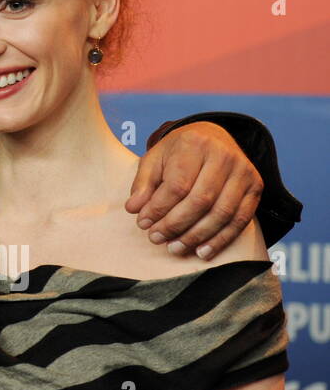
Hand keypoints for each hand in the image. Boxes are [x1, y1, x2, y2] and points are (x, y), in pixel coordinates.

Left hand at [126, 121, 262, 259]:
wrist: (213, 137)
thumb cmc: (178, 152)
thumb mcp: (155, 159)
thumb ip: (143, 183)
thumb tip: (133, 209)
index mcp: (194, 144)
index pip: (177, 184)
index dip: (158, 208)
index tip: (143, 224)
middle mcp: (223, 156)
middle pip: (200, 200)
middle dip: (176, 225)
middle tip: (156, 239)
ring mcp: (244, 171)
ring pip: (222, 213)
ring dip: (197, 236)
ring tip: (175, 248)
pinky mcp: (256, 186)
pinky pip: (240, 219)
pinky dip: (221, 239)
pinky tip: (202, 251)